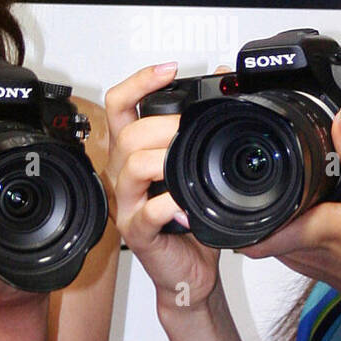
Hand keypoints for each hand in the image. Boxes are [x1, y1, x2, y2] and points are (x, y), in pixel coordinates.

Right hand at [104, 63, 220, 315]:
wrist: (190, 270)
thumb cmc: (193, 216)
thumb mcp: (199, 165)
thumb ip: (201, 125)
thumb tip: (220, 79)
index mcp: (133, 151)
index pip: (119, 105)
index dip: (139, 82)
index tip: (170, 69)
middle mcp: (122, 173)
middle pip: (126, 133)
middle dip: (164, 124)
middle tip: (192, 129)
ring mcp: (126, 204)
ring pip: (131, 166)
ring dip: (165, 159)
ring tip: (189, 165)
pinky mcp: (137, 233)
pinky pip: (145, 212)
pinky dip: (170, 205)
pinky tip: (188, 206)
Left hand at [241, 108, 340, 340]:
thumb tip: (339, 122)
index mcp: (315, 230)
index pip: (252, 232)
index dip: (237, 210)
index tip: (242, 185)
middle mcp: (303, 252)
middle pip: (259, 225)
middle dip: (262, 199)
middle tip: (279, 173)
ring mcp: (307, 265)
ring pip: (272, 235)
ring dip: (278, 213)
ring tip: (300, 189)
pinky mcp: (314, 270)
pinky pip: (289, 244)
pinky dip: (294, 226)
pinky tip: (316, 211)